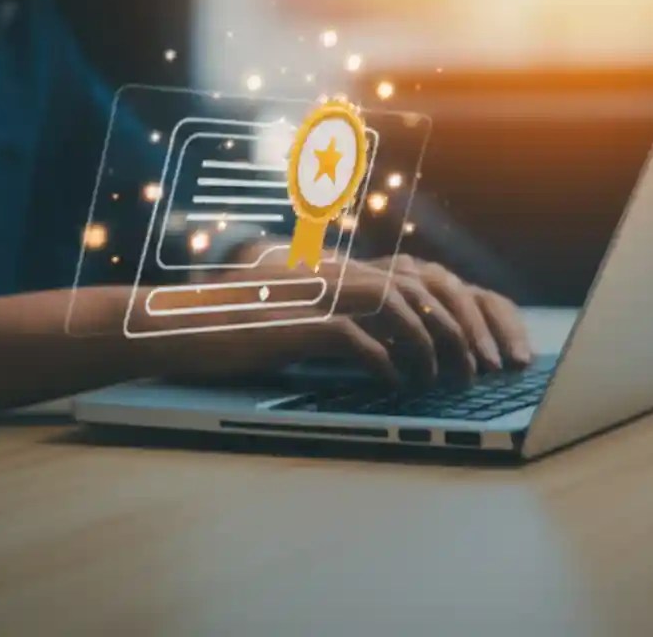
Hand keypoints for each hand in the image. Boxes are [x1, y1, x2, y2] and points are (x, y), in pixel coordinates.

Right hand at [196, 243, 533, 384]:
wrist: (176, 325)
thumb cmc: (234, 325)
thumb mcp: (293, 311)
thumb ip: (334, 313)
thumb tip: (378, 340)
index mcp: (338, 269)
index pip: (415, 277)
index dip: (452, 308)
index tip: (474, 344)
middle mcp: (333, 273)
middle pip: (419, 286)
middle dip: (457, 327)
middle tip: (476, 366)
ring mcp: (314, 295)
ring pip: (396, 305)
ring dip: (429, 343)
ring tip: (443, 377)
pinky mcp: (292, 324)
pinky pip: (354, 336)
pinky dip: (381, 360)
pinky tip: (394, 383)